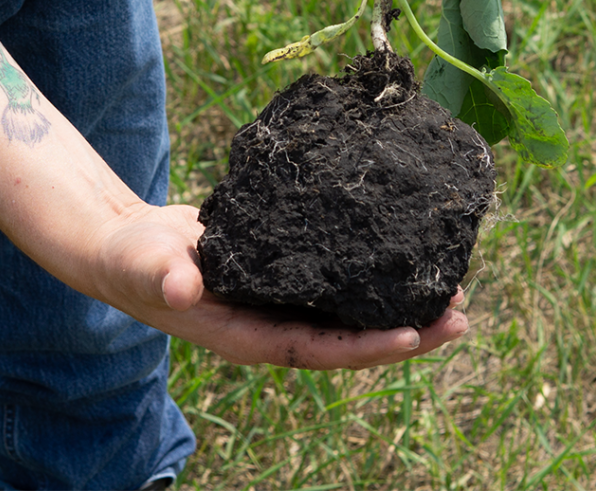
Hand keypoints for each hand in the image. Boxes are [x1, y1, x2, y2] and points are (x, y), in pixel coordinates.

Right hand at [93, 203, 468, 368]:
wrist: (134, 246)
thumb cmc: (135, 260)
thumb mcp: (147, 265)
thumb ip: (164, 276)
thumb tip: (184, 288)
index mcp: (248, 334)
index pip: (317, 349)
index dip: (366, 346)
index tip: (415, 336)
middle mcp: (276, 323)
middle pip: (351, 338)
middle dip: (408, 332)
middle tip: (461, 314)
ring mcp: (286, 301)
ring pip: (355, 312)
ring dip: (405, 305)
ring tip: (456, 289)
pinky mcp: (292, 273)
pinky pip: (342, 282)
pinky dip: (378, 274)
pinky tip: (410, 256)